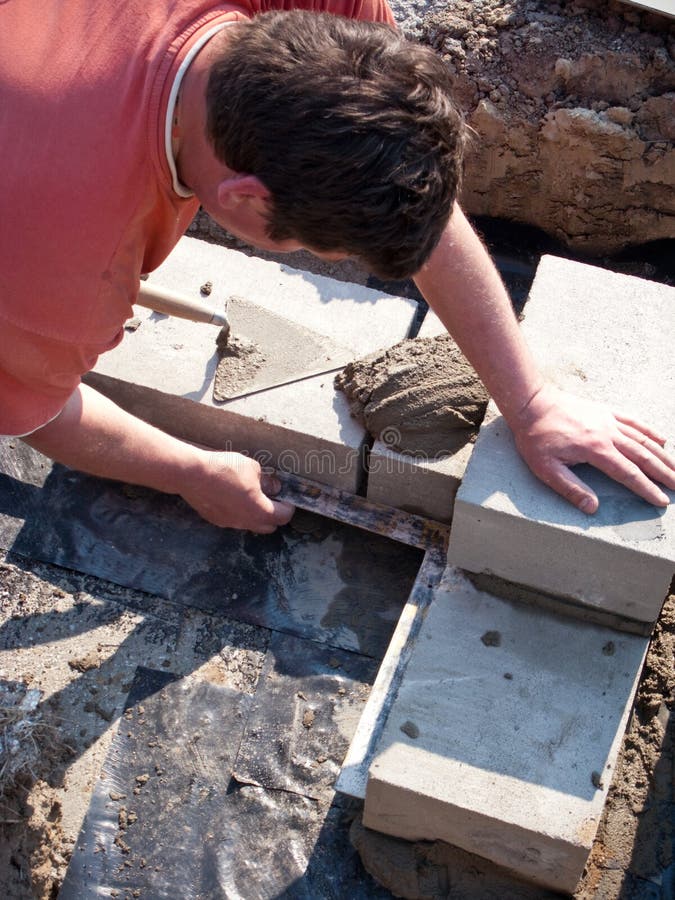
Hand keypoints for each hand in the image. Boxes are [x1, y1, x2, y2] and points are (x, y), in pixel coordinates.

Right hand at [181, 450, 294, 532]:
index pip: (283, 517)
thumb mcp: (252, 468)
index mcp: (259, 511)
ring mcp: (229, 523)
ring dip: (256, 514)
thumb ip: (266, 481)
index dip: (289, 507)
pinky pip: (234, 520)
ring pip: (250, 524)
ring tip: (253, 496)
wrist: (192, 474)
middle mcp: (245, 522)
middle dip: (274, 515)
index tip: (288, 499)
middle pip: (268, 526)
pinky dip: (239, 512)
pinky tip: (233, 497)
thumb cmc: (225, 469)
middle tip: (273, 499)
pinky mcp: (215, 519)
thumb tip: (274, 487)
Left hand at [511, 384, 674, 512]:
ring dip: (662, 455)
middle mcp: (607, 434)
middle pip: (643, 456)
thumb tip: (592, 508)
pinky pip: (633, 421)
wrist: (531, 403)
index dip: (647, 489)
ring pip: (643, 439)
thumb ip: (570, 488)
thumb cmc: (536, 437)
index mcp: (595, 450)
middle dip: (664, 473)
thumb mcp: (546, 468)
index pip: (628, 473)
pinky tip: (662, 439)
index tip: (661, 500)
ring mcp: (608, 420)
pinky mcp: (605, 411)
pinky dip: (649, 431)